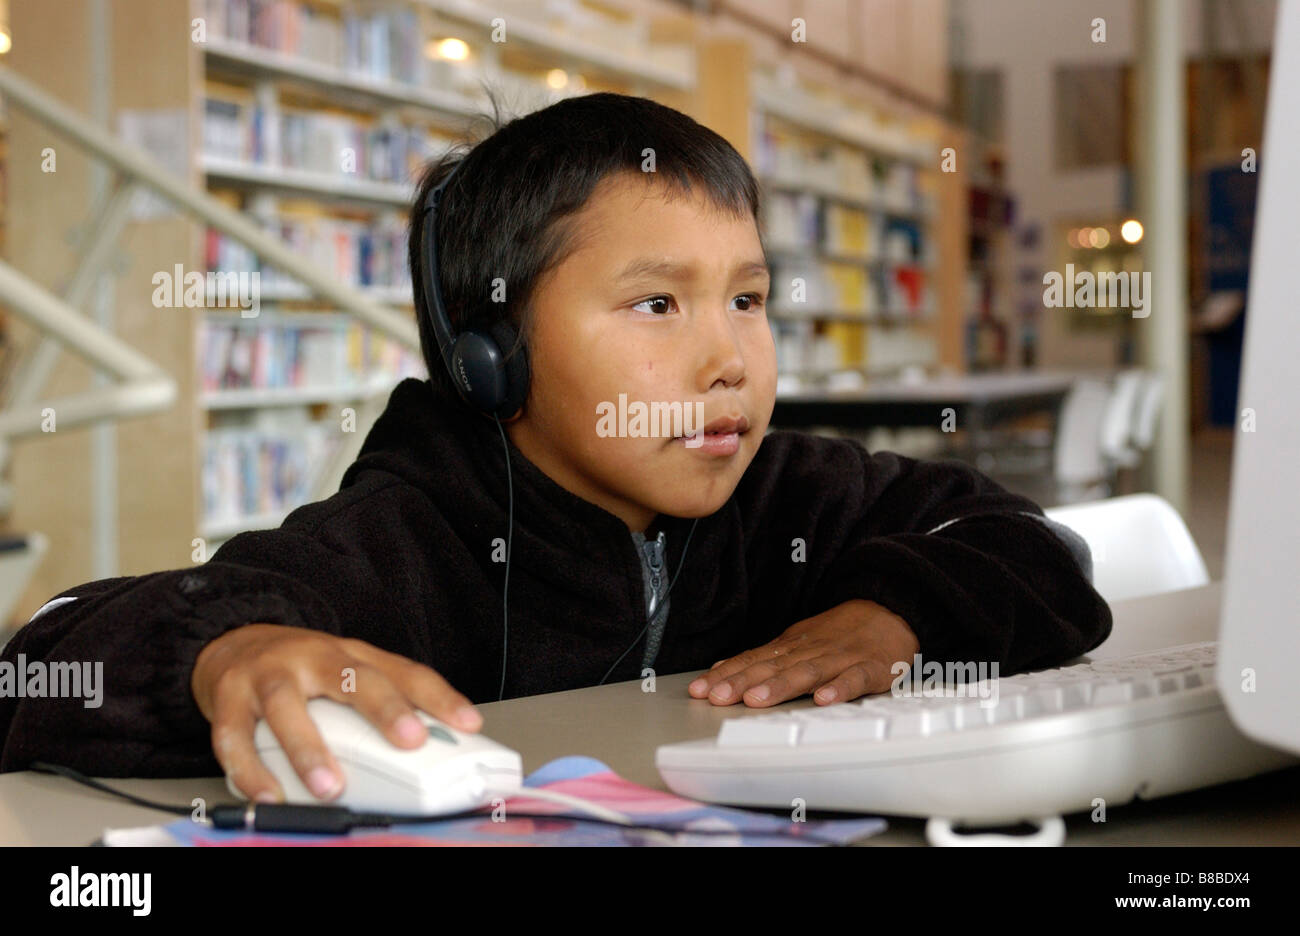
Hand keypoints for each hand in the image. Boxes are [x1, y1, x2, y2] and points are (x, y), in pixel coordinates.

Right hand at [191, 623, 479, 802]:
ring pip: (286, 705)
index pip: (403, 671)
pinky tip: (269, 794)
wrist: (229, 642)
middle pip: (351, 676)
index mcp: (349, 654)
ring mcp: (267, 675)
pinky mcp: (226, 697)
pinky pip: (233, 735)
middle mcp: (311, 657)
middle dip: (383, 708)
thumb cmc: (297, 667)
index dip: (439, 696)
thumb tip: (430, 749)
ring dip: (308, 748)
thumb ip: (382, 703)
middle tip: (408, 740)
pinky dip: (250, 769)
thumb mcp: (344, 673)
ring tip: (330, 786)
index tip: (469, 722)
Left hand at [687, 599, 919, 707]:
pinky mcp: (871, 668)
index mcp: (791, 646)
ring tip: (756, 699)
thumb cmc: (840, 632)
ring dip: (780, 685)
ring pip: (807, 672)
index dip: (725, 674)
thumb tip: (723, 670)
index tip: (699, 689)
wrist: (890, 609)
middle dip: (741, 681)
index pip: (752, 660)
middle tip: (716, 696)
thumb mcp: (798, 640)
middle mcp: (810, 650)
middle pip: (772, 666)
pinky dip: (840, 688)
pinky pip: (855, 679)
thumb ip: (764, 659)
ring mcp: (840, 658)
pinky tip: (824, 700)